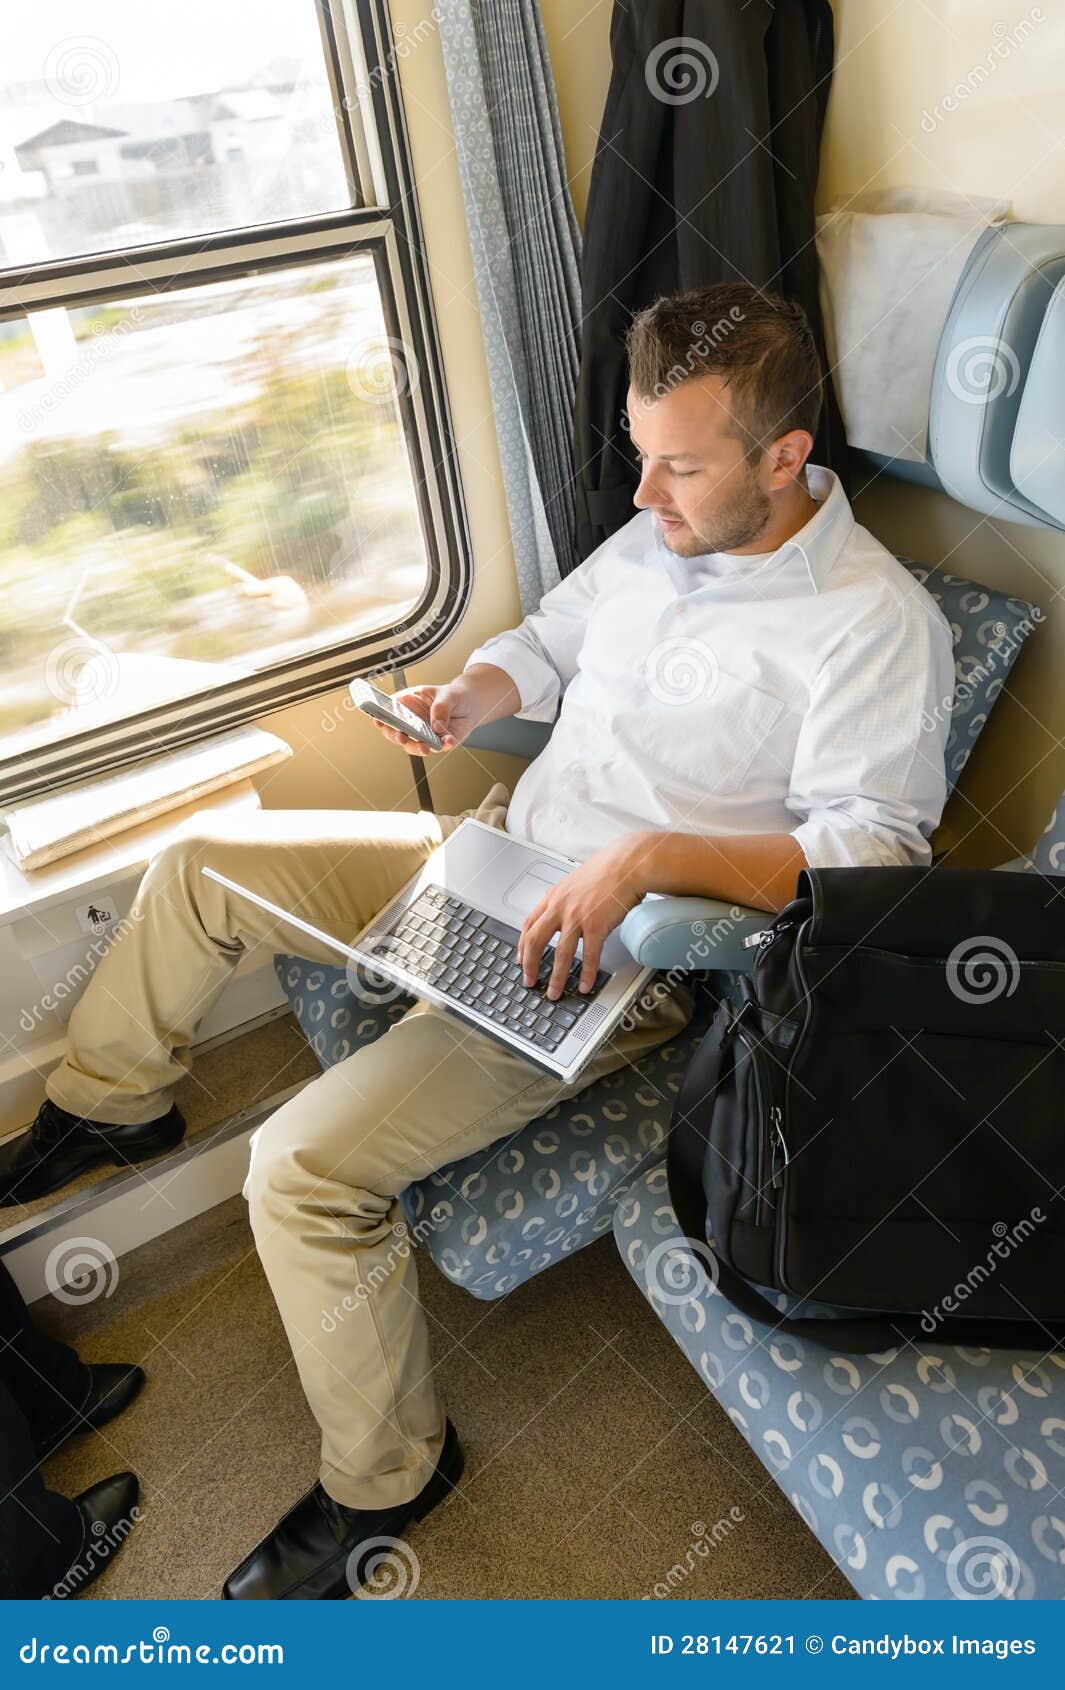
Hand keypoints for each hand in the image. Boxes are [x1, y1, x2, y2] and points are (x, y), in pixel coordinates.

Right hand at [368, 680, 479, 757]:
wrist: (471, 705)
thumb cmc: (453, 695)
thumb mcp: (448, 695)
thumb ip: (441, 709)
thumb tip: (436, 727)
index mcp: (407, 703)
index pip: (387, 710)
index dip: (380, 716)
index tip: (379, 721)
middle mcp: (411, 721)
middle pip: (395, 732)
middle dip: (396, 736)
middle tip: (402, 738)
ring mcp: (422, 734)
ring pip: (412, 745)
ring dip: (418, 747)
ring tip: (426, 747)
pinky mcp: (435, 743)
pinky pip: (435, 748)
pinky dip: (442, 746)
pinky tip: (448, 741)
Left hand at [516, 838, 647, 1000]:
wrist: (628, 864)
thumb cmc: (608, 870)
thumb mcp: (576, 882)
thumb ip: (566, 899)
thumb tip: (564, 915)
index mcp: (554, 897)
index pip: (529, 924)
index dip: (522, 944)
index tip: (521, 958)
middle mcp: (560, 907)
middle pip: (535, 941)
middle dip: (529, 965)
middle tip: (529, 981)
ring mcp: (577, 917)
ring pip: (560, 954)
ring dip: (556, 978)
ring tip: (554, 993)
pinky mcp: (596, 925)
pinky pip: (589, 956)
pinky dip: (586, 974)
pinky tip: (584, 985)